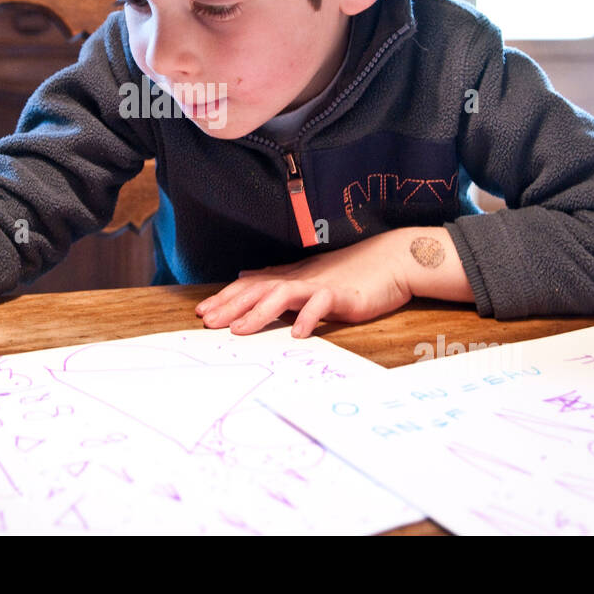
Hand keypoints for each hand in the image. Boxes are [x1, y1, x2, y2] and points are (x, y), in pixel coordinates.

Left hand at [194, 233, 411, 337]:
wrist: (391, 260)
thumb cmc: (352, 271)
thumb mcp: (309, 275)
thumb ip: (279, 279)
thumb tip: (247, 276)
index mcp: (291, 276)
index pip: (251, 285)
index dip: (226, 297)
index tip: (202, 311)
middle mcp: (300, 278)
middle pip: (258, 289)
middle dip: (230, 305)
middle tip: (207, 322)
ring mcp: (320, 285)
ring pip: (282, 295)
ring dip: (258, 312)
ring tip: (239, 330)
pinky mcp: (342, 295)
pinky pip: (321, 305)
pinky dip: (308, 318)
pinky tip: (296, 333)